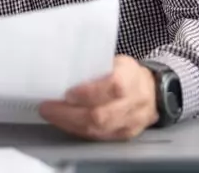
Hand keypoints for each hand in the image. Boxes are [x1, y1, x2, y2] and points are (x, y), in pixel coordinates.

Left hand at [39, 55, 158, 140]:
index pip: (113, 87)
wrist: (152, 90)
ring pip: (98, 130)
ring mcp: (132, 122)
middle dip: (69, 114)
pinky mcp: (125, 135)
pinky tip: (65, 123)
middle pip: (101, 115)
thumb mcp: (113, 60)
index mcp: (132, 77)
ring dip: (69, 124)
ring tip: (51, 115)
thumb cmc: (124, 71)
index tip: (67, 93)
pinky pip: (99, 137)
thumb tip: (59, 68)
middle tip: (47, 108)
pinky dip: (78, 130)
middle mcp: (135, 102)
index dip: (88, 92)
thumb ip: (93, 65)